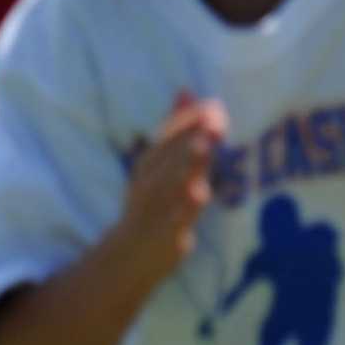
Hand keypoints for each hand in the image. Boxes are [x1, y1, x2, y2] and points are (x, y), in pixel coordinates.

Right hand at [117, 91, 227, 288]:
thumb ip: (175, 128)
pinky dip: (186, 206)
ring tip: (202, 147)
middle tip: (213, 120)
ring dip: (190, 164)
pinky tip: (198, 193)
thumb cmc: (152, 201)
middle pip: (175, 155)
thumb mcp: (157, 163)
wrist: (130, 254)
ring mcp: (158, 208)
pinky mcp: (168, 234)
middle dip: (194, 135)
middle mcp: (151, 181)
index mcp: (149, 162)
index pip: (169, 135)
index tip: (215, 106)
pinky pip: (178, 218)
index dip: (191, 120)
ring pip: (176, 183)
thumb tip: (187, 90)